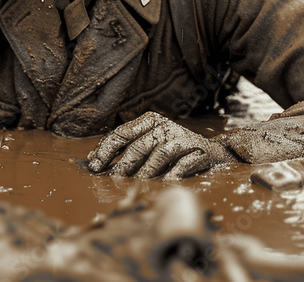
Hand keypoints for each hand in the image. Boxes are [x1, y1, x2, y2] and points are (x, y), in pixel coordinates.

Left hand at [87, 112, 236, 178]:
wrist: (211, 151)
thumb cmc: (171, 147)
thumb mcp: (147, 141)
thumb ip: (123, 147)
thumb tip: (92, 158)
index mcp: (149, 121)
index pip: (122, 133)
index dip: (106, 150)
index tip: (94, 165)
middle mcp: (164, 127)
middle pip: (138, 146)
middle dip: (123, 165)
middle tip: (111, 179)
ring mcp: (182, 139)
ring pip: (159, 155)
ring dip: (146, 171)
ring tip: (135, 184)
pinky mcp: (198, 153)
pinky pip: (182, 165)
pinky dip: (172, 175)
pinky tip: (162, 184)